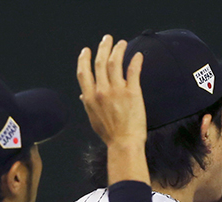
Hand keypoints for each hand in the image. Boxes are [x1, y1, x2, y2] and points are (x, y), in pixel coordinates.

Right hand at [77, 35, 145, 150]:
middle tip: (107, 39)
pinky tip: (138, 55)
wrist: (124, 143)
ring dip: (118, 50)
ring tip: (122, 42)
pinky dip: (135, 61)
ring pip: (115, 63)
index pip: (83, 72)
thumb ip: (88, 103)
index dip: (84, 59)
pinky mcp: (133, 93)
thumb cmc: (109, 133)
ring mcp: (117, 90)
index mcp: (89, 96)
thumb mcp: (93, 118)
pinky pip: (133, 72)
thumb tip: (83, 95)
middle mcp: (101, 90)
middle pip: (99, 63)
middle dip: (103, 48)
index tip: (86, 50)